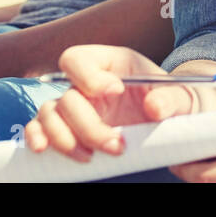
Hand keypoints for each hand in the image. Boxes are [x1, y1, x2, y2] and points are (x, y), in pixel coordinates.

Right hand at [24, 45, 199, 162]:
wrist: (170, 119)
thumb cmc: (171, 100)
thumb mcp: (179, 96)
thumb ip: (171, 98)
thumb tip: (154, 107)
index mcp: (110, 63)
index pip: (78, 59)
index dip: (89, 76)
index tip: (116, 92)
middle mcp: (86, 83)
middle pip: (67, 97)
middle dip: (88, 126)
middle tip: (117, 145)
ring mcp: (74, 105)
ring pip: (49, 114)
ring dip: (65, 138)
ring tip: (91, 157)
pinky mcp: (68, 127)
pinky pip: (39, 128)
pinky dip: (36, 137)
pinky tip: (44, 150)